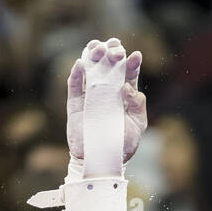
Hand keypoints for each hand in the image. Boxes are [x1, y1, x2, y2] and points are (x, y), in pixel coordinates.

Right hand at [66, 39, 145, 175]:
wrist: (102, 161)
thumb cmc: (122, 145)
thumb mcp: (137, 126)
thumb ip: (137, 106)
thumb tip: (127, 86)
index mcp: (124, 95)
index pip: (127, 73)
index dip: (131, 62)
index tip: (135, 56)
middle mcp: (107, 91)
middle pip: (108, 64)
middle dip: (111, 52)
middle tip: (115, 50)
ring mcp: (90, 95)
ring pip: (90, 69)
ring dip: (93, 55)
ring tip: (98, 49)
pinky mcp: (76, 104)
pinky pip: (74, 85)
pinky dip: (76, 73)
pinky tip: (81, 63)